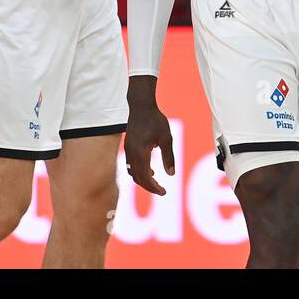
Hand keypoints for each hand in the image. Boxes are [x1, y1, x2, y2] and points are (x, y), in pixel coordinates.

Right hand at [124, 78, 175, 194]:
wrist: (141, 106)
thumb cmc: (155, 120)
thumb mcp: (166, 138)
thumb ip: (168, 157)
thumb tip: (171, 174)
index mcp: (141, 153)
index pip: (145, 177)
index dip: (154, 187)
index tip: (163, 192)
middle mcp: (132, 153)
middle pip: (138, 178)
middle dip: (149, 186)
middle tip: (161, 191)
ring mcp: (128, 150)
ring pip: (133, 172)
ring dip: (143, 179)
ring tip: (155, 181)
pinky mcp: (128, 146)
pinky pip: (131, 164)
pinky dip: (139, 171)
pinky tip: (150, 168)